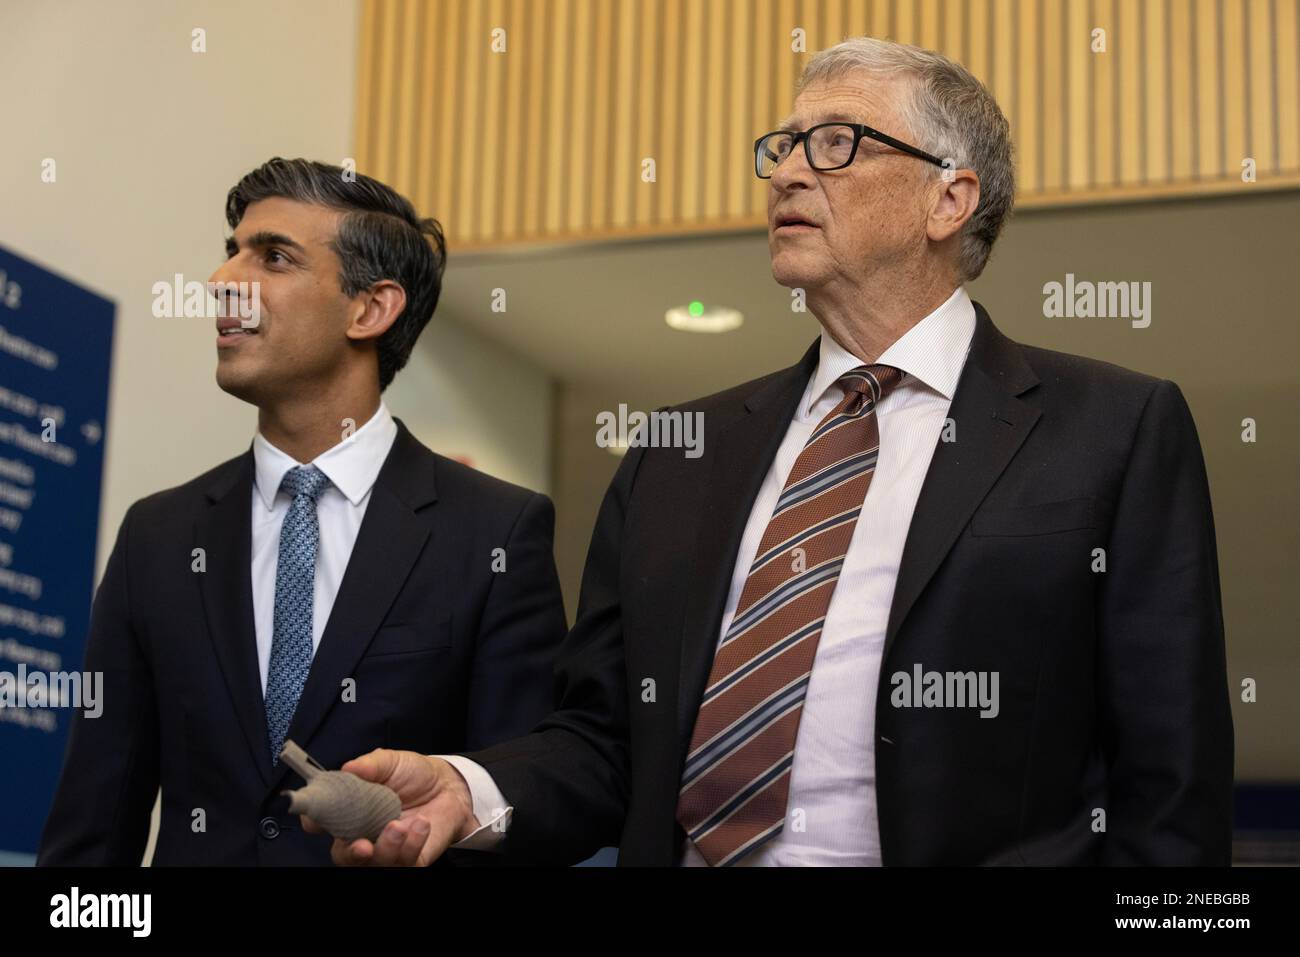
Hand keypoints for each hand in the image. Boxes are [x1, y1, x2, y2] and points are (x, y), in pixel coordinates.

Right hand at [301, 749, 479, 865]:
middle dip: (350, 854)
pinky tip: (421, 826)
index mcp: (350, 811)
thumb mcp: (391, 761)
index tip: (317, 821)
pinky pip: (404, 864)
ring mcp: (385, 849)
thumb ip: (370, 765)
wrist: (449, 785)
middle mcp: (362, 834)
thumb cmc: (414, 774)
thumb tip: (348, 768)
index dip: (315, 822)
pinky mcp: (410, 859)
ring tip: (400, 825)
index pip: (321, 822)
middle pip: (342, 855)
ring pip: (373, 864)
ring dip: (386, 848)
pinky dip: (411, 846)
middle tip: (363, 846)